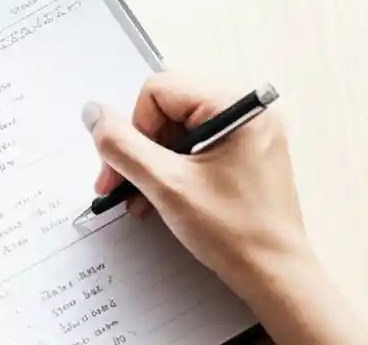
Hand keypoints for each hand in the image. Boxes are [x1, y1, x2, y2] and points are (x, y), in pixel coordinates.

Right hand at [81, 72, 306, 291]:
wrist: (275, 276)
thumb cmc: (235, 233)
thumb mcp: (165, 185)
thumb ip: (121, 145)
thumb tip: (93, 113)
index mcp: (236, 107)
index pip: (158, 91)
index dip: (134, 128)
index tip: (124, 167)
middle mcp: (246, 111)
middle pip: (165, 108)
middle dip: (138, 147)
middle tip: (123, 183)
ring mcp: (246, 132)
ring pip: (175, 128)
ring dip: (150, 161)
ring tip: (142, 196)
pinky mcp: (242, 152)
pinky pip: (192, 144)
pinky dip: (170, 167)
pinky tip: (160, 195)